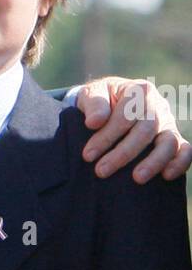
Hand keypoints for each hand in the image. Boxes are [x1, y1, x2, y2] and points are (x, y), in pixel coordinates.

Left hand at [76, 77, 191, 182]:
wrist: (109, 103)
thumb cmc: (99, 101)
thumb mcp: (90, 94)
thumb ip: (93, 104)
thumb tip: (94, 122)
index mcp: (139, 90)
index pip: (126, 115)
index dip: (107, 136)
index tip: (88, 155)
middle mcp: (158, 105)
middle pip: (147, 130)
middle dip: (123, 153)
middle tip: (101, 171)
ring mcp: (168, 122)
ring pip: (169, 141)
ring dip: (153, 162)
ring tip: (136, 179)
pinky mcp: (173, 138)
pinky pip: (185, 150)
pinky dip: (180, 163)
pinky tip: (166, 176)